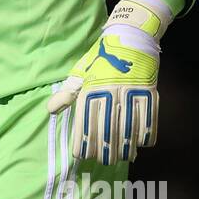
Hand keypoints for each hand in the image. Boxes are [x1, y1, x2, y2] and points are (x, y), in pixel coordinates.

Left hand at [46, 0, 170, 164]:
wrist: (130, 37)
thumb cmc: (102, 58)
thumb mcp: (81, 73)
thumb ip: (68, 93)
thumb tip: (50, 110)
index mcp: (92, 88)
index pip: (85, 120)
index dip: (83, 140)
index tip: (81, 154)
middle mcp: (110, 92)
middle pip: (107, 127)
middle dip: (105, 148)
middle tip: (103, 161)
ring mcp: (131, 92)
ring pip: (128, 126)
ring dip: (125, 145)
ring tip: (122, 158)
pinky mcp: (149, 91)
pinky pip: (149, 117)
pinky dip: (146, 132)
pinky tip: (142, 144)